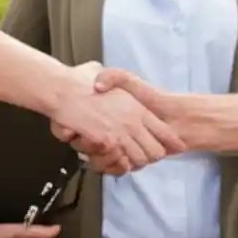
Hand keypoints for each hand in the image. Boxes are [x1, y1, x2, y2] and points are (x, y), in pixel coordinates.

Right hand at [48, 66, 184, 173]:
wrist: (62, 90)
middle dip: (149, 156)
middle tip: (140, 155)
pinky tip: (109, 157)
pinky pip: (120, 162)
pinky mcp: (107, 142)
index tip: (175, 147)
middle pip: (157, 152)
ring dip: (132, 162)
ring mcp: (121, 132)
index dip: (170, 142)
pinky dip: (116, 164)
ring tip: (123, 158)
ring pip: (140, 160)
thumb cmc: (78, 81)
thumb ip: (110, 78)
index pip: (164, 130)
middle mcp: (133, 120)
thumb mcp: (103, 73)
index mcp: (136, 106)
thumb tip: (105, 79)